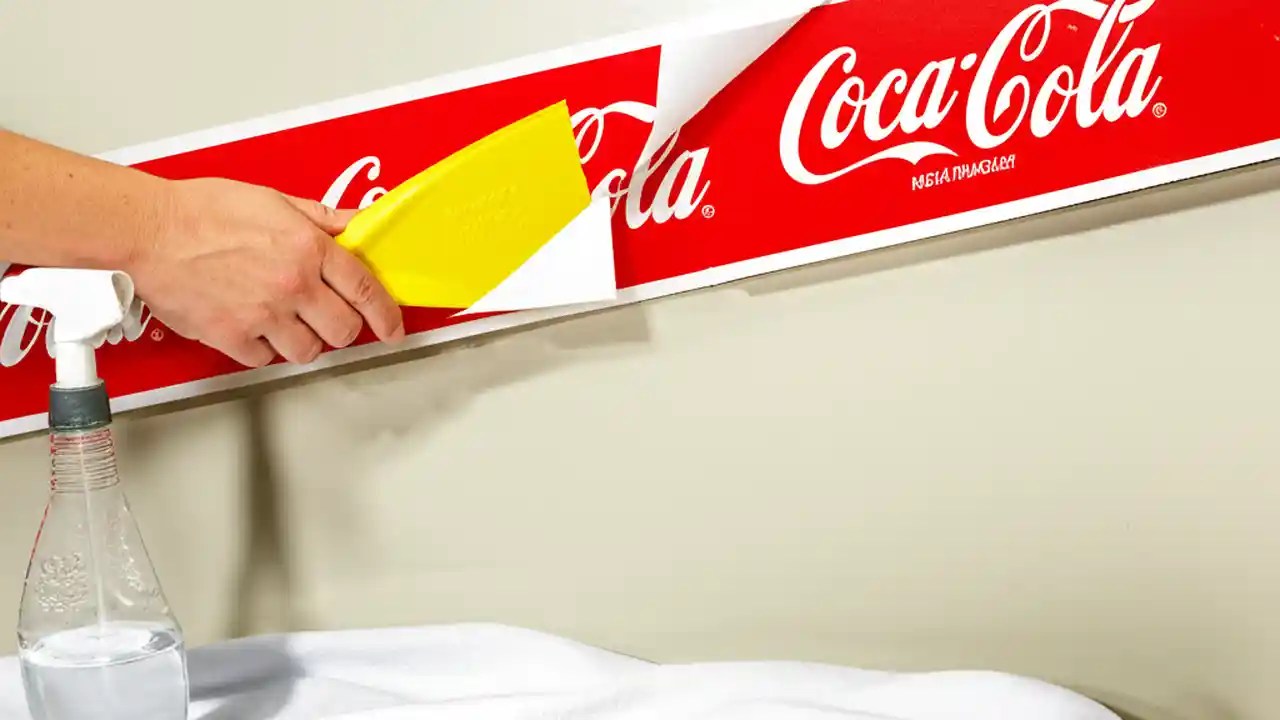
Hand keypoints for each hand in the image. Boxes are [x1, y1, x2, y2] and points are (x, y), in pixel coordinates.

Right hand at [128, 177, 404, 366]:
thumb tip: (358, 223)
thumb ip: (323, 218)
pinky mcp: (232, 336)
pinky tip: (255, 327)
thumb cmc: (202, 210)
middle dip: (343, 327)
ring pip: (309, 350)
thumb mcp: (275, 200)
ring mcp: (263, 314)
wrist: (149, 231)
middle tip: (330, 318)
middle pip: (344, 330)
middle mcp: (292, 285)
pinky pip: (265, 359)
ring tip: (288, 321)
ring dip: (305, 340)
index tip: (394, 327)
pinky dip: (264, 349)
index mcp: (308, 248)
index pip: (365, 289)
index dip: (387, 314)